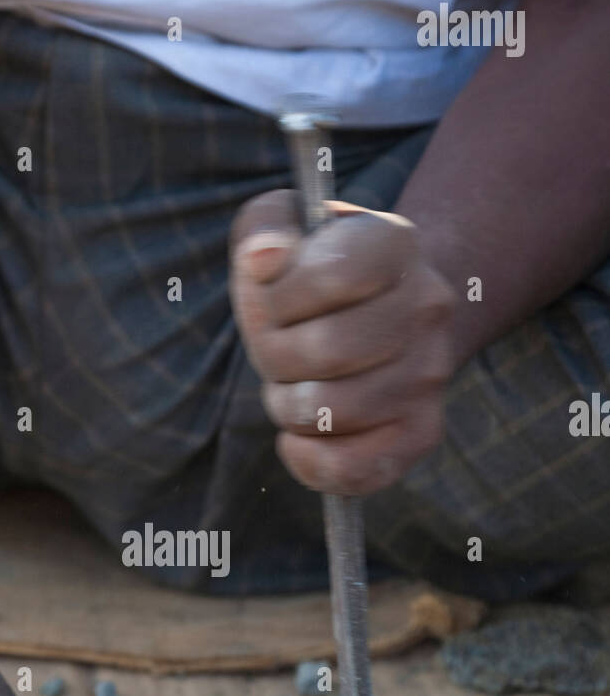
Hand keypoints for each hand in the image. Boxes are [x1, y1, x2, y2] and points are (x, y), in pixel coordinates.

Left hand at [230, 189, 455, 494]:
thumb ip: (263, 226)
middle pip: (324, 351)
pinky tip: (298, 438)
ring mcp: (431, 373)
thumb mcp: (283, 228)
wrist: (383, 307)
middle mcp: (428, 306)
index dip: (280, 295)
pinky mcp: (423, 431)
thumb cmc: (314, 270)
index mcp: (395, 243)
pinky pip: (355, 469)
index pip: (331, 275)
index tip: (273, 296)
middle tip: (278, 349)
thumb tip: (263, 259)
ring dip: (287, 405)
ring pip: (331, 411)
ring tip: (293, 386)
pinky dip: (309, 460)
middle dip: (274, 355)